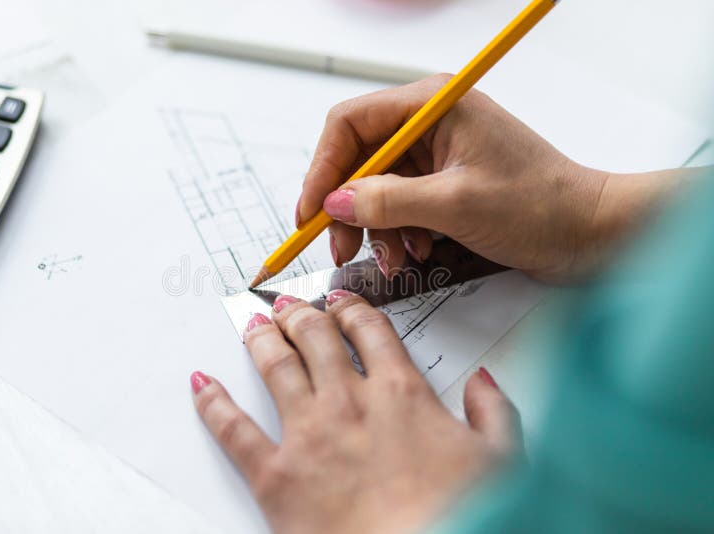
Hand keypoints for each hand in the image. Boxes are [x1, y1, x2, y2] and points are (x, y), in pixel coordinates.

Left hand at [191, 291, 521, 533]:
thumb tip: (485, 381)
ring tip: (253, 324)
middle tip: (289, 305)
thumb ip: (496, 414)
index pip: (372, 332)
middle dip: (301, 316)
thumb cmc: (461, 520)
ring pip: (276, 367)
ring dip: (262, 340)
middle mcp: (349, 403)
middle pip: (317, 339)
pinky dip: (213, 404)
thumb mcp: (505, 463)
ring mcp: (308, 435)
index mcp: (401, 395)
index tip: (342, 303)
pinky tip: (201, 385)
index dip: (353, 311)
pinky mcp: (275, 475)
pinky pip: (234, 430)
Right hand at [297, 74, 610, 282]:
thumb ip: (387, 200)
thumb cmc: (541, 207)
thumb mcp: (455, 205)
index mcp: (434, 105)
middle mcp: (431, 123)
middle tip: (341, 248)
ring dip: (376, 227)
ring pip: (377, 187)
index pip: (350, 124)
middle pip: (359, 159)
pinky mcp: (446, 182)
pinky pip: (400, 204)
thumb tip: (335, 202)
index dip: (322, 169)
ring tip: (392, 259)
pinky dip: (399, 232)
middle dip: (348, 207)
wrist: (591, 233)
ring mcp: (439, 154)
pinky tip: (415, 251)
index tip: (310, 213)